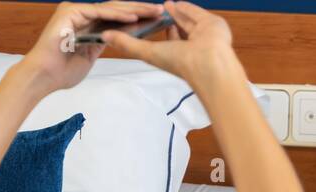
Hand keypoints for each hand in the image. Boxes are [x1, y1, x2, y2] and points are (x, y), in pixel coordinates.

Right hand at [20, 2, 165, 93]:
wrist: (43, 76)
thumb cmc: (61, 72)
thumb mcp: (89, 57)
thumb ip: (102, 45)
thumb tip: (118, 39)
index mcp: (86, 23)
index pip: (115, 17)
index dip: (136, 18)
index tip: (155, 20)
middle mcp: (81, 13)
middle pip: (115, 9)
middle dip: (139, 10)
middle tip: (160, 11)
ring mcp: (76, 11)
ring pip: (110, 8)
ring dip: (132, 10)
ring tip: (152, 12)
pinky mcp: (71, 11)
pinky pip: (98, 11)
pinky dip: (116, 14)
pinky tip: (133, 17)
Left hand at [102, 1, 237, 88]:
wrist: (208, 60)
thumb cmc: (181, 62)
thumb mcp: (147, 51)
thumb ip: (127, 43)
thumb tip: (105, 37)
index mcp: (176, 55)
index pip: (161, 41)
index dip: (150, 30)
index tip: (139, 23)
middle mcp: (188, 46)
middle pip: (174, 30)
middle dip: (164, 21)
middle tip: (153, 12)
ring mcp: (201, 35)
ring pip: (186, 22)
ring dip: (176, 14)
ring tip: (165, 6)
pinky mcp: (211, 24)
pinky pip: (197, 14)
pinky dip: (188, 9)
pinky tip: (178, 3)